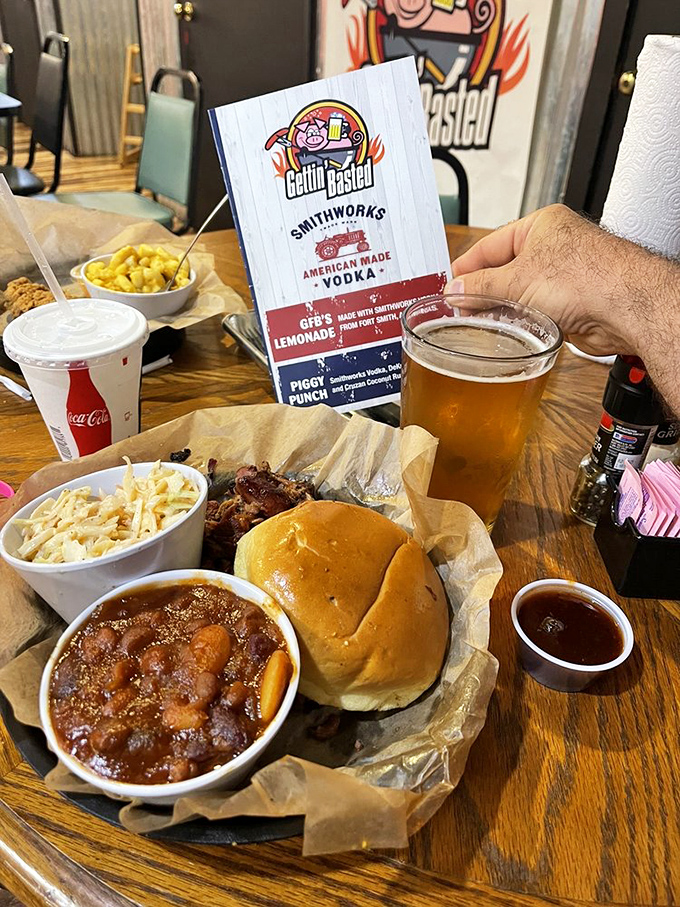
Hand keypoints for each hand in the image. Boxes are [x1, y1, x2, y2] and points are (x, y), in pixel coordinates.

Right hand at [448, 204, 649, 357]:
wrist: (624, 306)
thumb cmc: (587, 276)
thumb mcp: (517, 279)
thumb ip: (481, 286)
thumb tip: (457, 290)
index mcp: (540, 226)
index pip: (489, 245)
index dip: (466, 268)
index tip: (449, 287)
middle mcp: (553, 248)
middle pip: (503, 271)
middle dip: (483, 291)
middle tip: (459, 308)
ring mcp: (561, 277)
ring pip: (518, 294)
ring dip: (501, 309)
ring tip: (479, 322)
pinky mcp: (569, 303)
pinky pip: (533, 312)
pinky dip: (519, 321)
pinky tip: (507, 331)